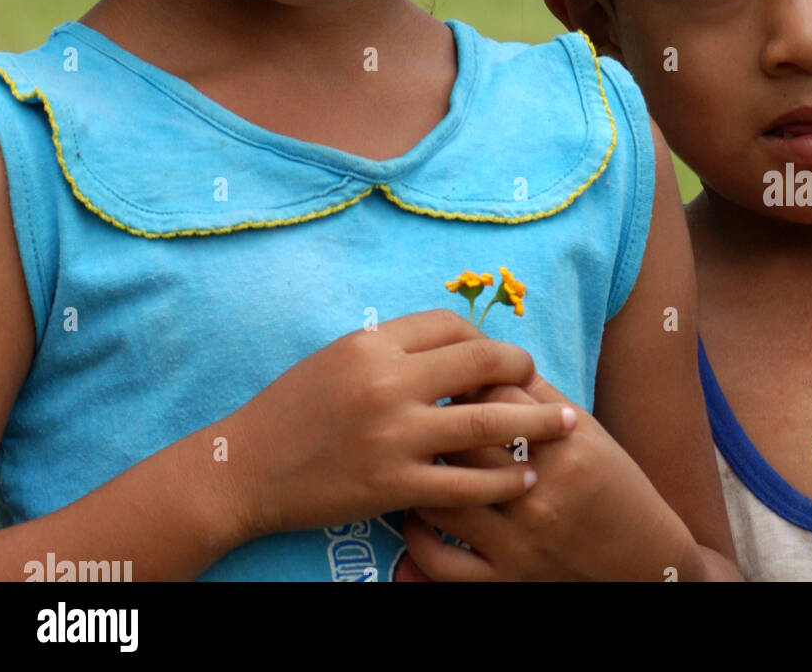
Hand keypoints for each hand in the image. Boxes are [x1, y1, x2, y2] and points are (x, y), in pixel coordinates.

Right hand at [224, 310, 577, 540]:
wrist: (245, 469)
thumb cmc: (292, 408)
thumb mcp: (337, 357)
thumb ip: (391, 348)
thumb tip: (451, 341)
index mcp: (372, 344)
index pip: (451, 325)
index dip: (483, 336)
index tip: (496, 354)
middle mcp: (387, 384)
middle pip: (481, 362)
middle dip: (522, 368)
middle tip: (541, 379)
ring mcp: (393, 437)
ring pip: (487, 422)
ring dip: (535, 422)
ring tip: (566, 425)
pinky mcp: (394, 486)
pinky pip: (467, 482)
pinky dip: (505, 479)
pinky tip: (526, 476)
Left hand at [402, 376, 716, 580]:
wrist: (643, 560)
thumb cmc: (613, 485)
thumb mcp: (587, 432)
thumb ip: (539, 397)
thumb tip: (488, 360)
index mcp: (563, 450)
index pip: (495, 398)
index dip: (471, 381)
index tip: (458, 380)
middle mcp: (540, 496)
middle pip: (464, 442)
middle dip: (442, 422)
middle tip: (427, 412)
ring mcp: (520, 543)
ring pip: (444, 498)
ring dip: (425, 473)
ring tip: (420, 458)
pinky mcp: (506, 580)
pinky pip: (441, 562)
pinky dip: (420, 537)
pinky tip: (420, 513)